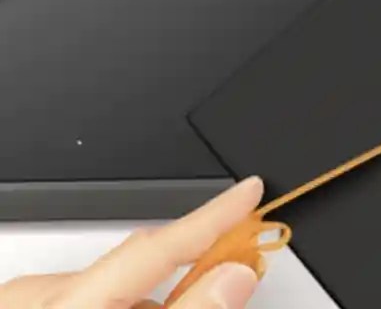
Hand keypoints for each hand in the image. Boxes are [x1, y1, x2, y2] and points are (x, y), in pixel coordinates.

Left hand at [0, 178, 263, 307]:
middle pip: (140, 269)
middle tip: (236, 278)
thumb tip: (235, 275)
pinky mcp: (22, 307)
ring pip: (116, 288)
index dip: (213, 216)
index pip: (158, 245)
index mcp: (67, 305)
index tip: (252, 189)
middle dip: (187, 281)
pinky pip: (88, 296)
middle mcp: (40, 296)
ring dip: (151, 305)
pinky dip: (118, 308)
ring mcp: (25, 302)